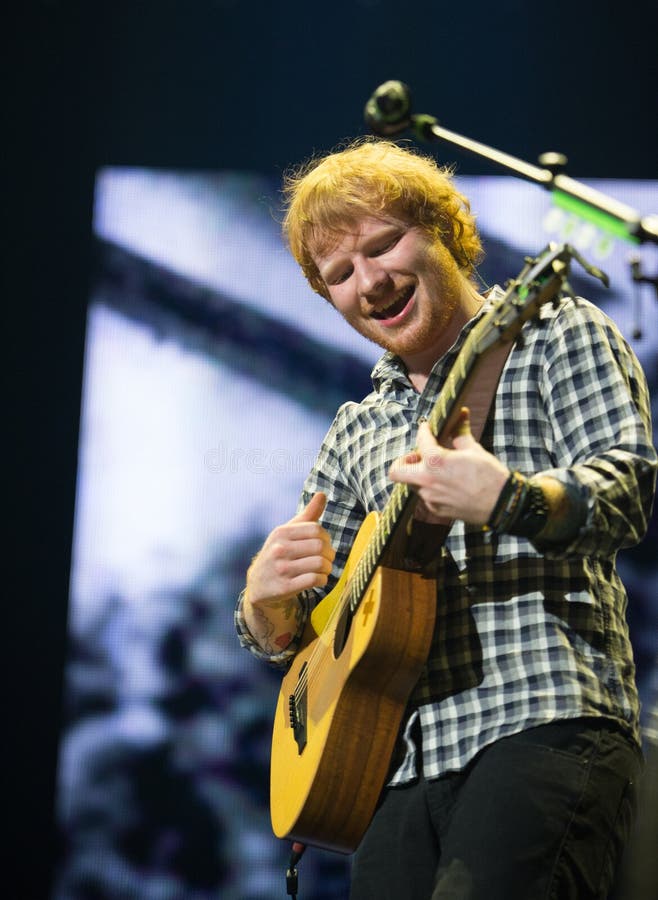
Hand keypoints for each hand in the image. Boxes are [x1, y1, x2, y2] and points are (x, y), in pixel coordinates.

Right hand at [246, 492, 335, 606]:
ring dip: (328, 568)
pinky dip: (322, 580)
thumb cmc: (279, 553)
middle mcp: (279, 549)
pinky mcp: (285, 587)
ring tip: (324, 569)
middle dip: (329, 554)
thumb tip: (322, 494)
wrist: (259, 584)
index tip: (325, 545)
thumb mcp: (288, 533)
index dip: (326, 537)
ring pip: (319, 564)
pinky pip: (314, 580)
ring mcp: (281, 569)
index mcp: (281, 533)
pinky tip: (319, 579)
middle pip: (319, 546)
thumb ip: (307, 514)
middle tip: (328, 559)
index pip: (316, 529)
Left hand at [389, 408, 508, 525]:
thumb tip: (460, 415)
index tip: (427, 428)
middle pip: (396, 471)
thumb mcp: (474, 449)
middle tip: (418, 456)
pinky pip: (425, 496)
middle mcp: (427, 481)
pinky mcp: (436, 509)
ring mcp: (430, 498)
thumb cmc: (490, 476)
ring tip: (437, 469)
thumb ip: (460, 433)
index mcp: (435, 461)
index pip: (420, 440)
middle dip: (403, 461)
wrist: (502, 504)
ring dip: (419, 474)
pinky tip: (447, 484)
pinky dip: (431, 488)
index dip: (424, 430)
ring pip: (412, 484)